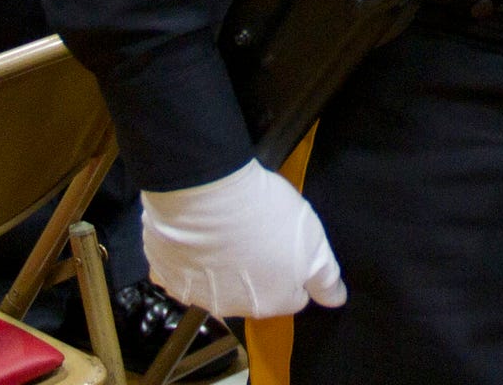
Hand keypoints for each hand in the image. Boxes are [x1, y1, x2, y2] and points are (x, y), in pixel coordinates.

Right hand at [140, 163, 347, 319]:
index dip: (293, 269)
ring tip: (226, 229)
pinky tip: (195, 235)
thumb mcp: (314, 242)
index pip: (292, 297)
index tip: (286, 244)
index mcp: (270, 303)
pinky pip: (179, 271)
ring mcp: (195, 293)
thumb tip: (336, 299)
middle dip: (256, 270)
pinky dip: (187, 257)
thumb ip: (326, 276)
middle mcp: (231, 308)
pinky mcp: (165, 273)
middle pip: (251, 293)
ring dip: (221, 265)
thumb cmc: (265, 215)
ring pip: (214, 284)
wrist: (204, 193)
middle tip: (257, 233)